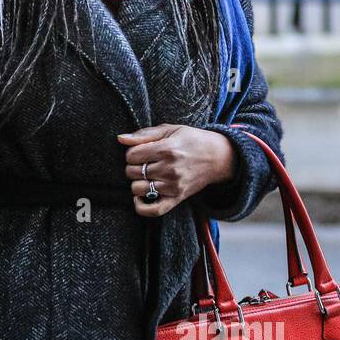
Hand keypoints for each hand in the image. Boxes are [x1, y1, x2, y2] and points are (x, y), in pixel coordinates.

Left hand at [117, 124, 235, 217]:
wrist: (219, 157)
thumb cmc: (192, 140)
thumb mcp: (170, 129)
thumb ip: (144, 134)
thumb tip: (120, 139)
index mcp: (167, 149)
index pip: (131, 155)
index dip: (131, 152)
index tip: (139, 151)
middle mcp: (169, 169)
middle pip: (132, 172)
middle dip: (133, 166)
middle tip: (143, 163)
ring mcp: (173, 186)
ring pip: (138, 189)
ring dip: (137, 182)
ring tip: (145, 176)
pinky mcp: (177, 198)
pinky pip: (153, 210)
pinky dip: (141, 206)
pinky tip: (140, 197)